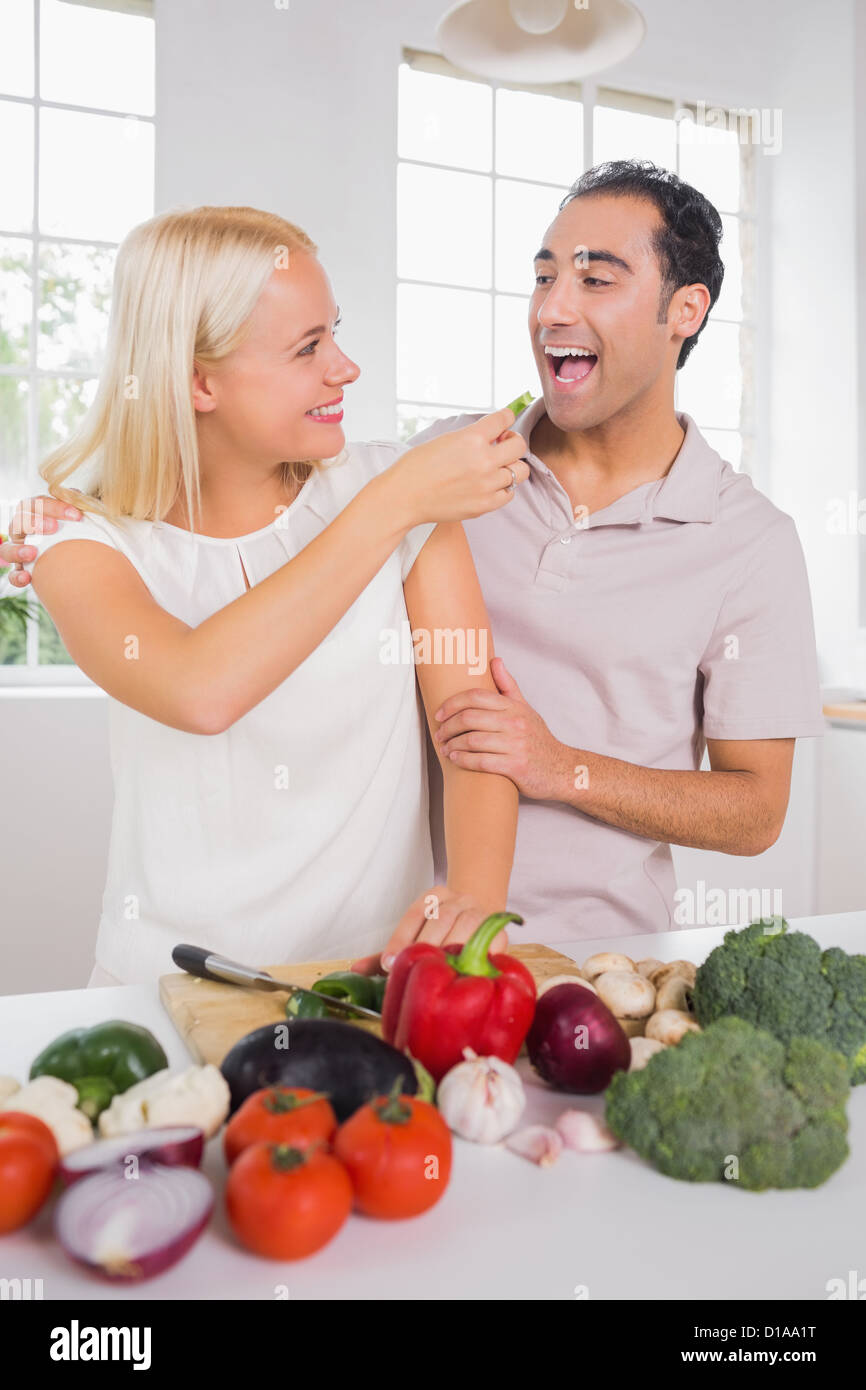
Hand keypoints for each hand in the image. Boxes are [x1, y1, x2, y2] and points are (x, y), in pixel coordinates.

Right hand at [0, 493, 84, 586]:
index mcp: (34, 513)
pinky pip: (13, 575)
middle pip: (18, 521)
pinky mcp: (21, 571)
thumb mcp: (78, 518)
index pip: (37, 503)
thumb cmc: (76, 531)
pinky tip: (27, 578)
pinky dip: (17, 577)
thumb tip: (77, 495)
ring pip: (7, 549)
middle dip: (34, 521)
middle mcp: (22, 530)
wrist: (78, 560)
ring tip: (32, 553)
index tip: (76, 515)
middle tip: (54, 527)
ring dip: (18, 550)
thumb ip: (77, 505)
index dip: (55, 507)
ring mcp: (18, 550)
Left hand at [348, 884, 507, 974]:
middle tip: (414, 973)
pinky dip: (477, 959)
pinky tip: (466, 975)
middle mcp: (458, 899)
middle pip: (440, 919)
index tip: (388, 963)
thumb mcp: (415, 934)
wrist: (482, 911)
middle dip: (425, 948)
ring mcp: (480, 912)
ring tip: (438, 975)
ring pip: (466, 928)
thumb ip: (390, 951)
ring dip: (451, 953)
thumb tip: (355, 971)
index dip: (400, 940)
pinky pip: (490, 944)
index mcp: (433, 896)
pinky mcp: (499, 931)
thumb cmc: (442, 931)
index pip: (413, 914)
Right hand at [387, 409, 529, 526]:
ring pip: (519, 471)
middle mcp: (483, 461)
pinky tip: (489, 484)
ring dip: (510, 466)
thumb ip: (473, 436)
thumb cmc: (417, 466)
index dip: (506, 418)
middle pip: (519, 446)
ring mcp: (486, 485)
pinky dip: (503, 488)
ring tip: (496, 467)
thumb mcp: (446, 439)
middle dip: (512, 441)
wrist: (404, 496)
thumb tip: (494, 434)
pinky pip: (509, 494)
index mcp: (472, 438)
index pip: (505, 419)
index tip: (504, 421)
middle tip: (501, 445)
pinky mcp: (484, 505)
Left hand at [434, 655, 569, 800]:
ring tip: (445, 748)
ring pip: (472, 741)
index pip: (476, 696)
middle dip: (447, 726)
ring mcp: (516, 745)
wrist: (561, 768)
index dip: (452, 703)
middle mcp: (515, 723)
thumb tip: (495, 660)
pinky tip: (455, 759)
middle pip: (469, 718)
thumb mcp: (526, 709)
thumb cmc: (538, 739)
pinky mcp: (515, 767)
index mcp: (514, 707)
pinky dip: (463, 760)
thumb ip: (508, 686)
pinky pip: (481, 762)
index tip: (439, 713)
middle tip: (439, 733)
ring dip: (452, 745)